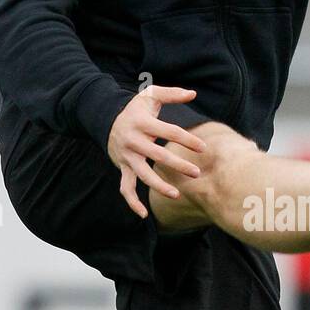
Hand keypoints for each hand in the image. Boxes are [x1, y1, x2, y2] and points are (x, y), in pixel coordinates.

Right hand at [108, 85, 205, 218]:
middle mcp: (133, 141)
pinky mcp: (123, 168)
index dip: (187, 140)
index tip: (204, 148)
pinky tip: (144, 215)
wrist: (105, 119)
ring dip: (158, 186)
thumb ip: (172, 94)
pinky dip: (132, 203)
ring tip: (176, 195)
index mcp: (142, 123)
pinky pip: (125, 188)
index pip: (169, 131)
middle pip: (157, 155)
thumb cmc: (135, 109)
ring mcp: (127, 157)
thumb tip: (193, 94)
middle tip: (196, 173)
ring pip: (142, 175)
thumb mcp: (150, 95)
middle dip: (177, 165)